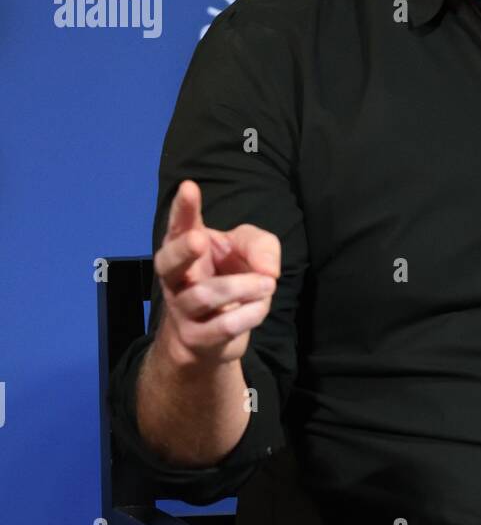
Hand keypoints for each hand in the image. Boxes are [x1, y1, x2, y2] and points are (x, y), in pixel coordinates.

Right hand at [153, 179, 280, 367]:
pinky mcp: (196, 338)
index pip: (179, 225)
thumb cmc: (228, 279)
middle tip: (200, 240)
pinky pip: (222, 326)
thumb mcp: (248, 252)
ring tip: (269, 284)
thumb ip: (260, 246)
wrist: (214, 338)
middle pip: (167, 262)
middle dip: (182, 250)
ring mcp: (182, 309)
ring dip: (242, 288)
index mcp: (185, 247)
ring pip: (204, 295)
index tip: (189, 186)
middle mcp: (176, 277)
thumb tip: (269, 270)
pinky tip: (261, 306)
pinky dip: (249, 314)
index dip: (182, 208)